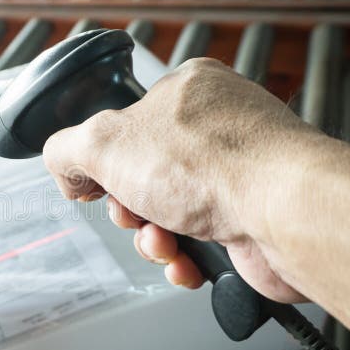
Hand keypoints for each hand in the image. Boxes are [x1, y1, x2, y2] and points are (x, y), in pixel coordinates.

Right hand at [42, 58, 318, 302]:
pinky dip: (185, 258)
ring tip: (166, 239)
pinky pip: (199, 243)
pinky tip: (188, 259)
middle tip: (135, 211)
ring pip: (167, 214)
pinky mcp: (251, 216)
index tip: (96, 183)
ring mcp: (237, 172)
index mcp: (186, 90)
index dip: (104, 162)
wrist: (286, 214)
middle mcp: (215, 127)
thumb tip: (63, 169)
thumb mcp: (104, 143)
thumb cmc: (217, 165)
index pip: (124, 126)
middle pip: (142, 177)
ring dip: (154, 238)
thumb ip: (65, 149)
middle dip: (130, 209)